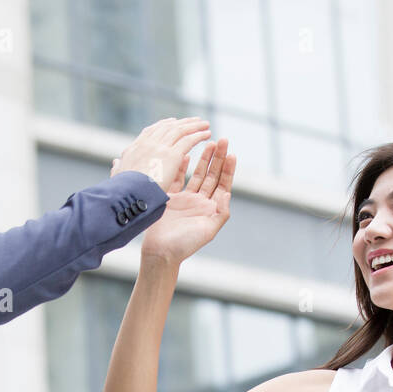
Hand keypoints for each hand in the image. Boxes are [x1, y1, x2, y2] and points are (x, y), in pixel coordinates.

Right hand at [111, 117, 211, 189]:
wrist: (128, 196)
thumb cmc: (122, 191)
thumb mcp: (117, 176)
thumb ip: (119, 167)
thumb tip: (117, 161)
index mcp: (135, 148)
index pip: (151, 131)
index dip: (164, 125)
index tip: (173, 122)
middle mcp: (148, 144)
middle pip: (168, 127)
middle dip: (182, 122)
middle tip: (194, 121)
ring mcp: (159, 148)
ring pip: (180, 130)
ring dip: (194, 126)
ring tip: (205, 125)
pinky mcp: (171, 155)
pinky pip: (188, 140)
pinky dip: (199, 135)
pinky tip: (208, 134)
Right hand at [136, 137, 234, 264]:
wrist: (160, 252)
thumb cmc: (185, 244)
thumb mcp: (208, 230)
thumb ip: (221, 213)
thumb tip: (227, 193)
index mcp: (211, 209)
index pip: (223, 184)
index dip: (228, 169)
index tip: (231, 153)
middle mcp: (200, 203)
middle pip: (212, 176)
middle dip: (218, 158)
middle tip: (223, 140)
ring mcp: (186, 199)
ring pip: (198, 175)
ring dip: (204, 159)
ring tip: (209, 143)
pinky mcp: (170, 198)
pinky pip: (178, 179)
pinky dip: (182, 167)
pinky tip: (186, 155)